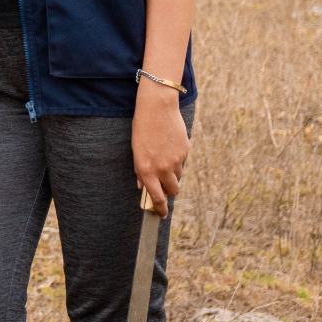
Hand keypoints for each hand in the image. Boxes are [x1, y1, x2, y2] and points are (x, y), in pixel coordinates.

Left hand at [131, 81, 188, 216]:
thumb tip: (141, 186)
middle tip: (164, 185)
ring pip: (178, 177)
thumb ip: (140, 170)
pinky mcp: (185, 153)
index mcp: (146, 169)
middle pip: (172, 191)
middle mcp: (162, 168)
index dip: (160, 208)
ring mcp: (176, 161)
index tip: (161, 214)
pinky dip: (177, 161)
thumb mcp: (136, 150)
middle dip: (169, 191)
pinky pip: (182, 164)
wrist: (158, 108)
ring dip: (172, 175)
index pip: (156, 197)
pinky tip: (169, 148)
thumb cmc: (142, 127)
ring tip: (164, 160)